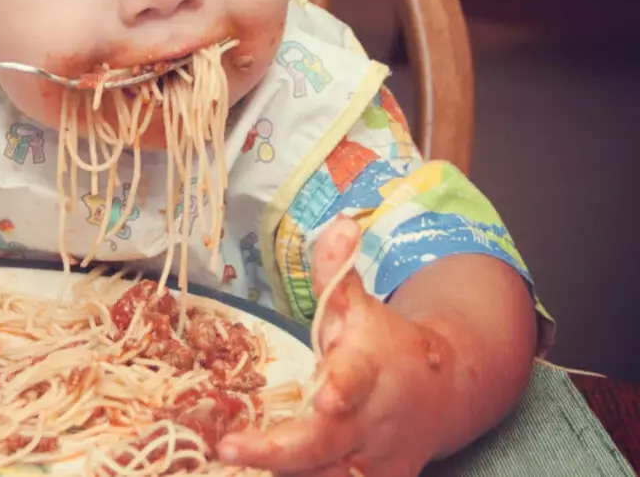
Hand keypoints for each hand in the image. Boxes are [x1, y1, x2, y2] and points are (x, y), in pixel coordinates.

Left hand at [218, 217, 455, 475]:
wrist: (444, 392)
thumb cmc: (382, 344)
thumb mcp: (358, 305)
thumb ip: (336, 272)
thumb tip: (336, 222)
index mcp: (367, 369)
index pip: (353, 379)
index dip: (340, 387)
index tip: (324, 395)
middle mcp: (370, 420)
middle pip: (324, 444)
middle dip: (279, 451)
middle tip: (231, 447)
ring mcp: (373, 461)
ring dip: (283, 475)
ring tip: (234, 464)